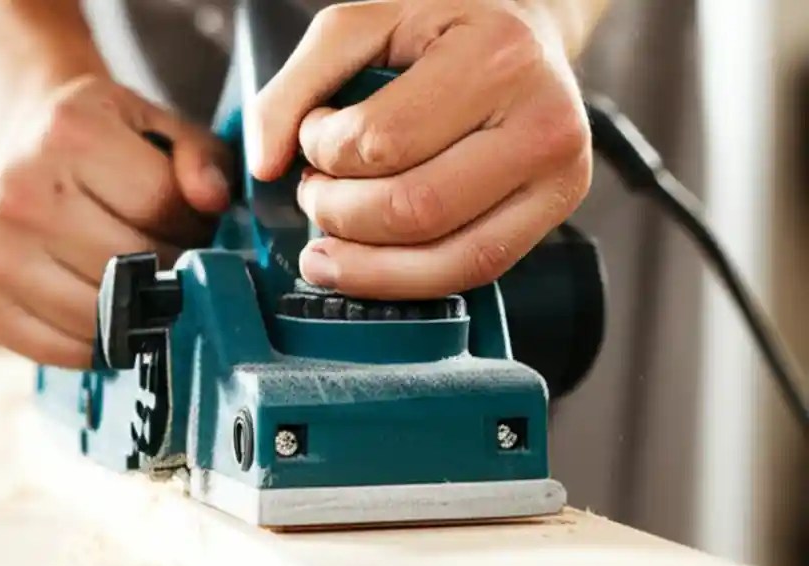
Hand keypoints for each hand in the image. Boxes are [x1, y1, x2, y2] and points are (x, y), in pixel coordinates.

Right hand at [0, 75, 231, 366]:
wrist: (20, 146)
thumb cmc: (102, 142)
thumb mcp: (158, 126)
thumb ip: (202, 156)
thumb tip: (213, 199)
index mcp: (71, 133)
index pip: (161, 206)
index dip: (195, 225)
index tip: (193, 225)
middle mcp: (20, 192)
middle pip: (130, 267)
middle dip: (169, 272)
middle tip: (170, 260)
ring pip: (101, 317)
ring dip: (137, 315)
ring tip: (140, 286)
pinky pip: (65, 352)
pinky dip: (99, 344)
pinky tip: (105, 311)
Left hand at [249, 0, 591, 298]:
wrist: (528, 31)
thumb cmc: (443, 28)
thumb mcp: (362, 26)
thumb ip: (295, 87)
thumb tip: (265, 166)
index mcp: (496, 57)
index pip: (381, 143)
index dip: (324, 151)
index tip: (316, 134)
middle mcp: (543, 120)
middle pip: (412, 209)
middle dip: (339, 211)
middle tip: (316, 189)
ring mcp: (559, 175)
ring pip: (445, 258)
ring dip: (366, 261)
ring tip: (330, 234)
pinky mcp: (554, 215)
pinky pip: (470, 273)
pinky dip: (404, 279)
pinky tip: (364, 265)